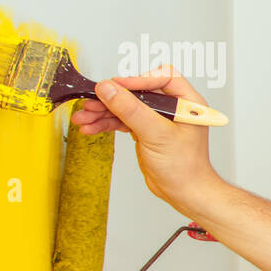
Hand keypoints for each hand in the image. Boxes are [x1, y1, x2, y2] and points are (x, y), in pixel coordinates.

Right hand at [73, 65, 220, 213]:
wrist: (183, 193)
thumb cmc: (185, 168)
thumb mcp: (156, 135)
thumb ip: (132, 110)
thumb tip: (110, 89)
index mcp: (187, 103)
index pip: (163, 78)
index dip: (138, 80)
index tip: (116, 86)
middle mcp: (173, 109)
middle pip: (139, 92)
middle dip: (113, 97)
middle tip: (92, 101)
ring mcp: (158, 120)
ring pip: (127, 107)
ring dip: (104, 111)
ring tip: (84, 116)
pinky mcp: (146, 132)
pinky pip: (123, 121)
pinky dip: (106, 123)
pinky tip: (91, 127)